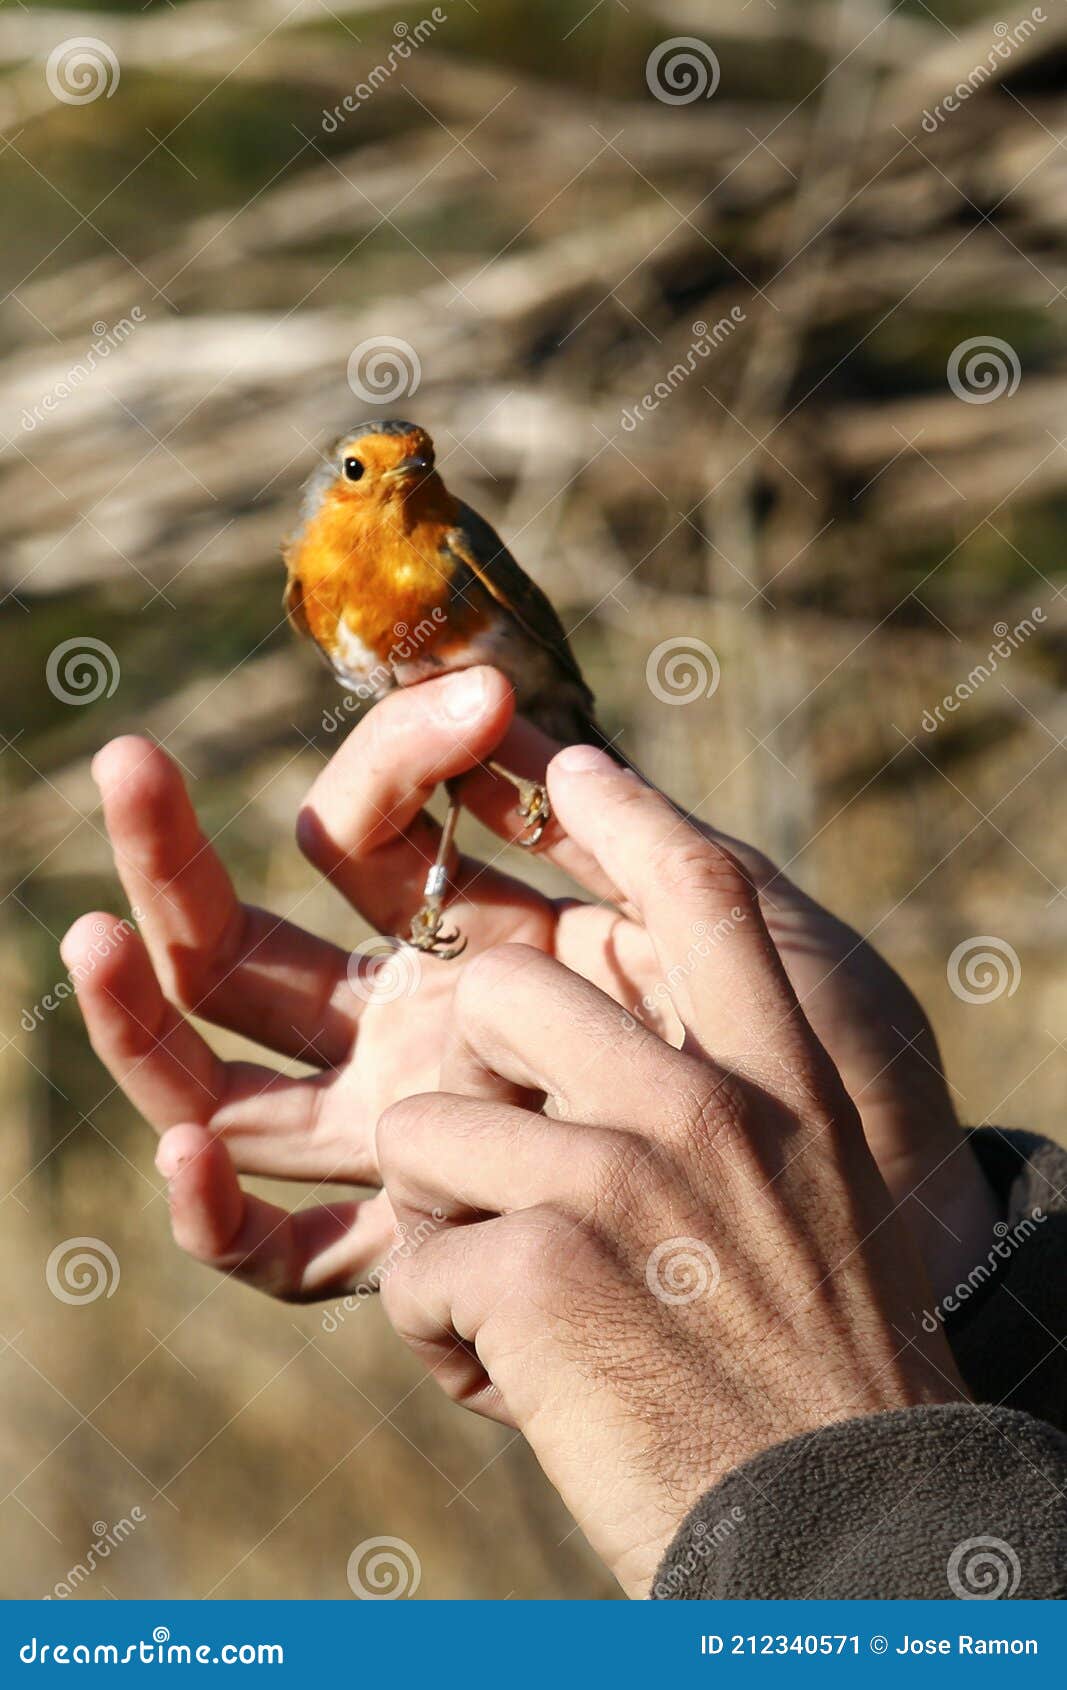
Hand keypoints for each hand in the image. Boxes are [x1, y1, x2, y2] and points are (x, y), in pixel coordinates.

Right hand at [64, 666, 993, 1300]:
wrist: (882, 1208)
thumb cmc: (820, 1052)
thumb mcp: (726, 914)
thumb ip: (615, 826)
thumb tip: (513, 712)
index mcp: (473, 947)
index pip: (366, 842)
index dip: (396, 763)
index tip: (479, 702)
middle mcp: (412, 1038)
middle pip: (245, 951)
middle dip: (171, 854)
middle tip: (124, 760)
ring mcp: (399, 1145)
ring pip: (219, 1084)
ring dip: (141, 1014)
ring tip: (90, 934)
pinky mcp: (409, 1257)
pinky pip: (282, 1250)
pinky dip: (218, 1216)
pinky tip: (192, 1154)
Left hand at [371, 748, 968, 1594]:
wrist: (858, 1526)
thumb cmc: (834, 1366)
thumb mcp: (819, 1194)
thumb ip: (743, 1095)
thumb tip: (632, 1017)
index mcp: (777, 1080)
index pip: (703, 897)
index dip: (629, 819)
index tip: (571, 765)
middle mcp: (700, 1105)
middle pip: (503, 992)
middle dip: (468, 1080)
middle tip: (512, 1180)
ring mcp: (615, 1177)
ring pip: (422, 1127)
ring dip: (444, 1232)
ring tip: (525, 1313)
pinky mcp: (536, 1267)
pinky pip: (405, 1265)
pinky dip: (442, 1341)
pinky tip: (528, 1387)